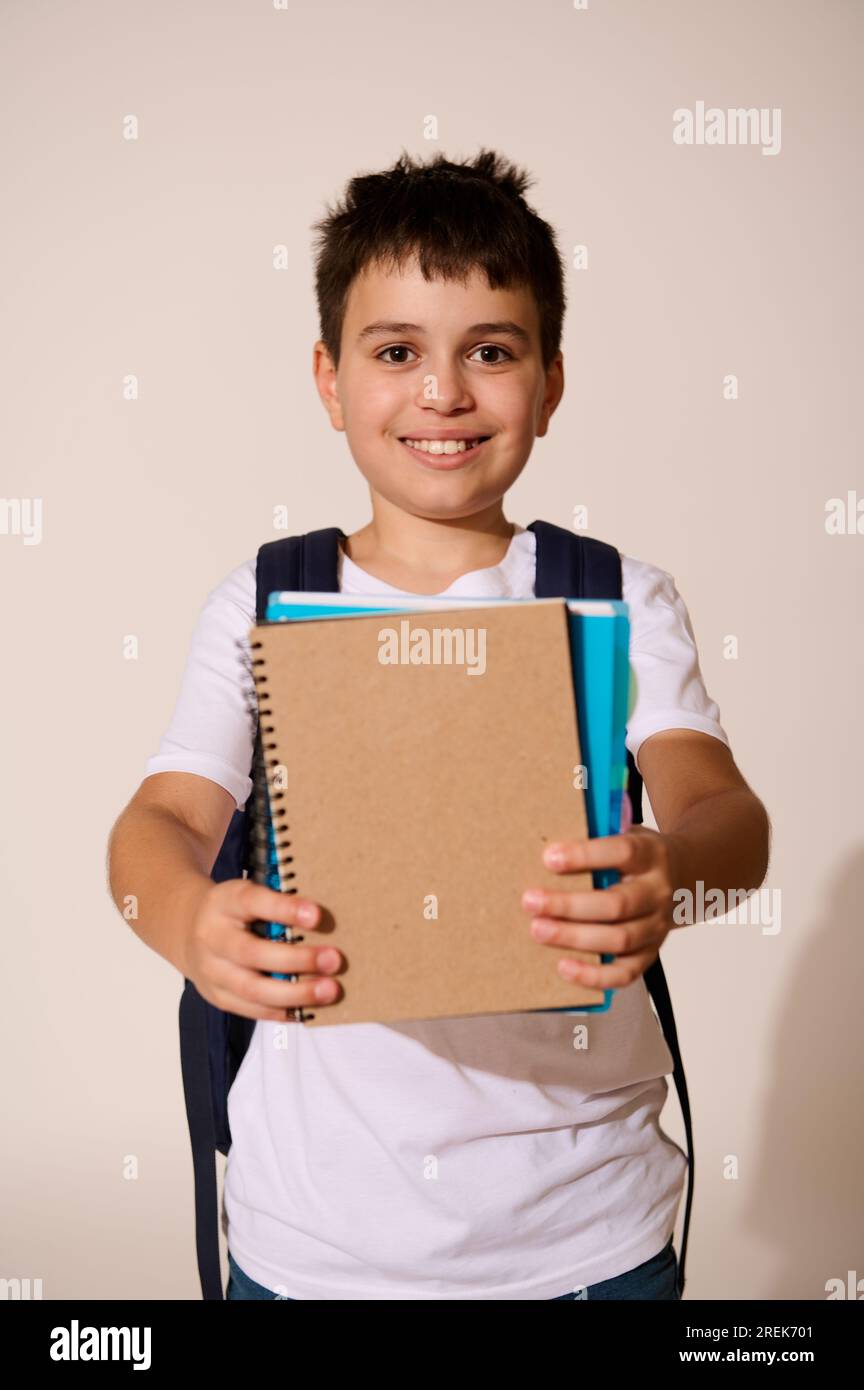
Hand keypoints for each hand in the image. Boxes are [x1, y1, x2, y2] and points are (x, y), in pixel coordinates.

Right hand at [184, 879, 342, 1020]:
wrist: (188, 930)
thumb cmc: (232, 910)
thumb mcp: (247, 894)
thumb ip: (277, 902)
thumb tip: (323, 919)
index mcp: (224, 902)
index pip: (253, 902)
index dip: (285, 909)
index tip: (317, 915)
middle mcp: (213, 937)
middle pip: (252, 952)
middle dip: (296, 959)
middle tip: (333, 959)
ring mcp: (212, 971)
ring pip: (252, 988)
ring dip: (295, 993)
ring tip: (328, 990)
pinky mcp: (217, 996)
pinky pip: (251, 1009)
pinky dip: (282, 1011)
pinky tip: (308, 1008)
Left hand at [520, 827, 679, 989]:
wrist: (686, 876)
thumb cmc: (639, 856)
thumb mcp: (626, 833)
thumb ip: (596, 836)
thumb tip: (549, 847)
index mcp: (651, 855)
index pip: (623, 852)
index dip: (585, 856)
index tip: (549, 858)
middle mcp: (658, 892)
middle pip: (616, 904)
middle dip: (569, 905)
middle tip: (531, 902)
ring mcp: (657, 926)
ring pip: (619, 939)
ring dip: (574, 937)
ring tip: (538, 930)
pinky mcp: (650, 954)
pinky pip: (625, 973)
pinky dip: (594, 975)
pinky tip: (564, 966)